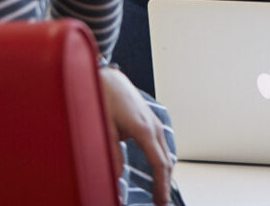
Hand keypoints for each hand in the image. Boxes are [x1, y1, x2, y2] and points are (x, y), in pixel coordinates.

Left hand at [99, 66, 172, 205]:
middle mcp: (153, 126)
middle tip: (161, 201)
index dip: (161, 185)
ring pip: (165, 153)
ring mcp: (154, 123)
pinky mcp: (150, 121)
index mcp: (144, 129)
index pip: (159, 164)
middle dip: (165, 183)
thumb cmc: (104, 97)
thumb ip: (112, 154)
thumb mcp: (104, 127)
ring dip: (164, 173)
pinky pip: (161, 146)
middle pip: (166, 161)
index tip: (160, 201)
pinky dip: (161, 161)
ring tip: (159, 190)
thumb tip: (118, 176)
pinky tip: (156, 170)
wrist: (107, 76)